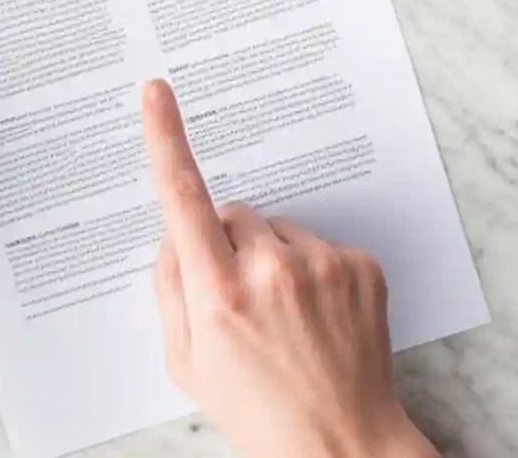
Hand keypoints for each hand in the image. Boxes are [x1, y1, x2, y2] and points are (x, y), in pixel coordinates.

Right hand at [141, 80, 435, 457]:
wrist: (343, 444)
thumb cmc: (258, 411)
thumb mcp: (186, 363)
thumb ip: (170, 290)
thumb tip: (173, 238)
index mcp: (218, 294)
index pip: (183, 199)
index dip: (165, 139)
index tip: (157, 95)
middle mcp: (271, 269)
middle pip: (231, 213)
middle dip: (225, 242)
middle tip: (236, 298)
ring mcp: (322, 264)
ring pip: (276, 229)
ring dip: (271, 257)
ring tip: (283, 316)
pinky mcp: (360, 265)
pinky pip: (318, 244)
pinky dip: (311, 270)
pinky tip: (314, 315)